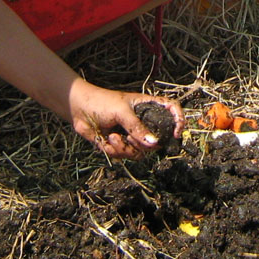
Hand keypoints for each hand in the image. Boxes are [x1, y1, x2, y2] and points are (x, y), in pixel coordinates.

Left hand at [68, 82, 185, 159]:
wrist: (79, 110)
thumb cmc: (102, 102)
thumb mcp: (122, 112)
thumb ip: (138, 128)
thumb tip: (154, 144)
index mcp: (148, 107)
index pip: (171, 110)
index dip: (178, 121)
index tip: (176, 133)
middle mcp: (143, 122)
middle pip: (156, 140)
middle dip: (143, 143)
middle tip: (130, 137)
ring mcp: (132, 135)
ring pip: (140, 152)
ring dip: (126, 148)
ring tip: (113, 137)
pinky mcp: (121, 145)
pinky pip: (125, 156)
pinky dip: (116, 150)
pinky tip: (107, 139)